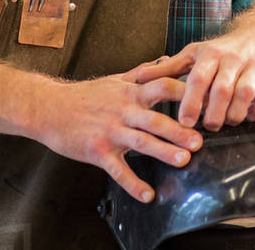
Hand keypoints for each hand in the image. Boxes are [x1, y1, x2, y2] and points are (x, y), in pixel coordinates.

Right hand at [32, 61, 201, 202]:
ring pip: (141, 142)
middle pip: (156, 117)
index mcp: (131, 92)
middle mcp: (123, 110)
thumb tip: (167, 59)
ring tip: (184, 160)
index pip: (164, 86)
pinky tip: (148, 195)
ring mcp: (110, 131)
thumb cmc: (85, 95)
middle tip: (201, 139)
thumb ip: (143, 71)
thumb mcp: (115, 79)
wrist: (49, 108)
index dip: (186, 92)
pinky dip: (133, 184)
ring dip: (163, 152)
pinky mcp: (97, 151)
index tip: (206, 100)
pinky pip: (117, 170)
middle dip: (179, 129)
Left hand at [134, 30, 254, 131]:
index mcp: (212, 53)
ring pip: (244, 96)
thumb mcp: (195, 53)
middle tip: (207, 127)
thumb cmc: (225, 48)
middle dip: (212, 115)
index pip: (198, 79)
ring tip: (226, 122)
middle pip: (221, 91)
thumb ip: (168, 68)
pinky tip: (249, 116)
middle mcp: (235, 58)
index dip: (190, 103)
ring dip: (233, 116)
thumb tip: (137, 78)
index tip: (184, 122)